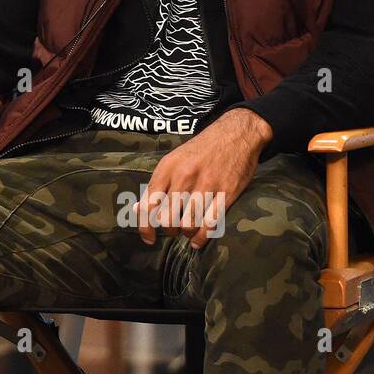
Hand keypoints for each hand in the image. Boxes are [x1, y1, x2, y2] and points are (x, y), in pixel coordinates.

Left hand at [133, 108, 273, 249]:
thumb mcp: (173, 161)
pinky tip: (199, 240)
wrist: (235, 133)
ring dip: (186, 233)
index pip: (149, 204)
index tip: (149, 238)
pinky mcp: (227, 192)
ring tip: (188, 231)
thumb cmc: (200, 150)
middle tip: (174, 229)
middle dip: (169, 230)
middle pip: (167, 218)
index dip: (145, 227)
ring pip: (188, 224)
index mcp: (167, 168)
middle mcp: (184, 177)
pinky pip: (210, 223)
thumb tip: (137, 210)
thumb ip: (156, 185)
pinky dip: (202, 237)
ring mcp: (206, 185)